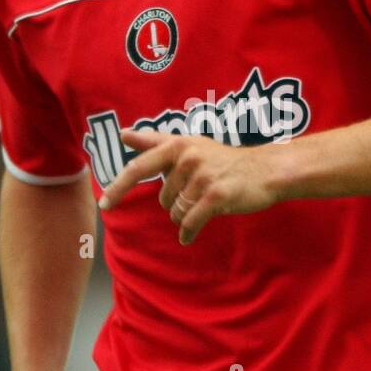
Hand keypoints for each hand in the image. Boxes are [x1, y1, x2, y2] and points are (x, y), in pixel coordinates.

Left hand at [99, 127, 283, 244]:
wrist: (265, 170)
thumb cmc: (223, 159)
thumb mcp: (190, 144)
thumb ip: (154, 140)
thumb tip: (123, 133)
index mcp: (177, 145)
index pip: (139, 167)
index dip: (119, 187)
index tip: (105, 205)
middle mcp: (188, 158)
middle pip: (163, 198)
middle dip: (177, 203)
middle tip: (199, 193)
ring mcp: (203, 176)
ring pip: (177, 212)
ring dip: (187, 215)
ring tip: (206, 203)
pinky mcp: (217, 195)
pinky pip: (191, 223)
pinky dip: (188, 233)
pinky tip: (189, 236)